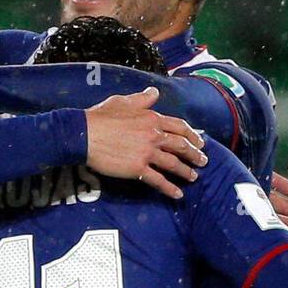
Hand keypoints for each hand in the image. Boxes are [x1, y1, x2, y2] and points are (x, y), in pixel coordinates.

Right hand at [85, 87, 205, 198]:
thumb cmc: (100, 116)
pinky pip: (158, 180)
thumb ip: (142, 99)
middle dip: (195, 154)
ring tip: (194, 177)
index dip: (192, 135)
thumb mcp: (123, 101)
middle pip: (181, 146)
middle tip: (203, 161)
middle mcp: (154, 135)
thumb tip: (154, 93)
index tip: (199, 142)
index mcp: (152, 118)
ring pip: (173, 163)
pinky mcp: (137, 168)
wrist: (84, 134)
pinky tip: (178, 195)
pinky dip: (169, 188)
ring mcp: (147, 152)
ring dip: (186, 171)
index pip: (179, 127)